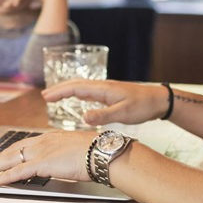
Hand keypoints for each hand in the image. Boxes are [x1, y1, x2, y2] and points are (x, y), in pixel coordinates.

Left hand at [0, 131, 96, 184]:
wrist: (103, 153)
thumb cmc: (97, 152)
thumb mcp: (78, 150)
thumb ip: (66, 155)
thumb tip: (65, 162)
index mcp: (53, 137)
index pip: (26, 143)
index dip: (13, 151)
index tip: (4, 156)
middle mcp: (44, 141)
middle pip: (14, 149)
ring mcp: (42, 151)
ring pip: (12, 158)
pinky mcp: (43, 163)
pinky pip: (18, 171)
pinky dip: (5, 177)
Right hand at [41, 80, 167, 126]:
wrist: (158, 100)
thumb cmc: (143, 106)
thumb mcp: (123, 113)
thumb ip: (103, 115)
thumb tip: (83, 118)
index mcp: (103, 89)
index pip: (76, 88)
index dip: (59, 92)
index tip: (46, 97)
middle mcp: (102, 87)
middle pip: (75, 84)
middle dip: (59, 89)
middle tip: (44, 96)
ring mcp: (106, 90)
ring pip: (81, 87)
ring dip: (66, 90)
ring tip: (54, 96)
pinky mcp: (110, 95)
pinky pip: (88, 92)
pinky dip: (77, 94)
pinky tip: (76, 99)